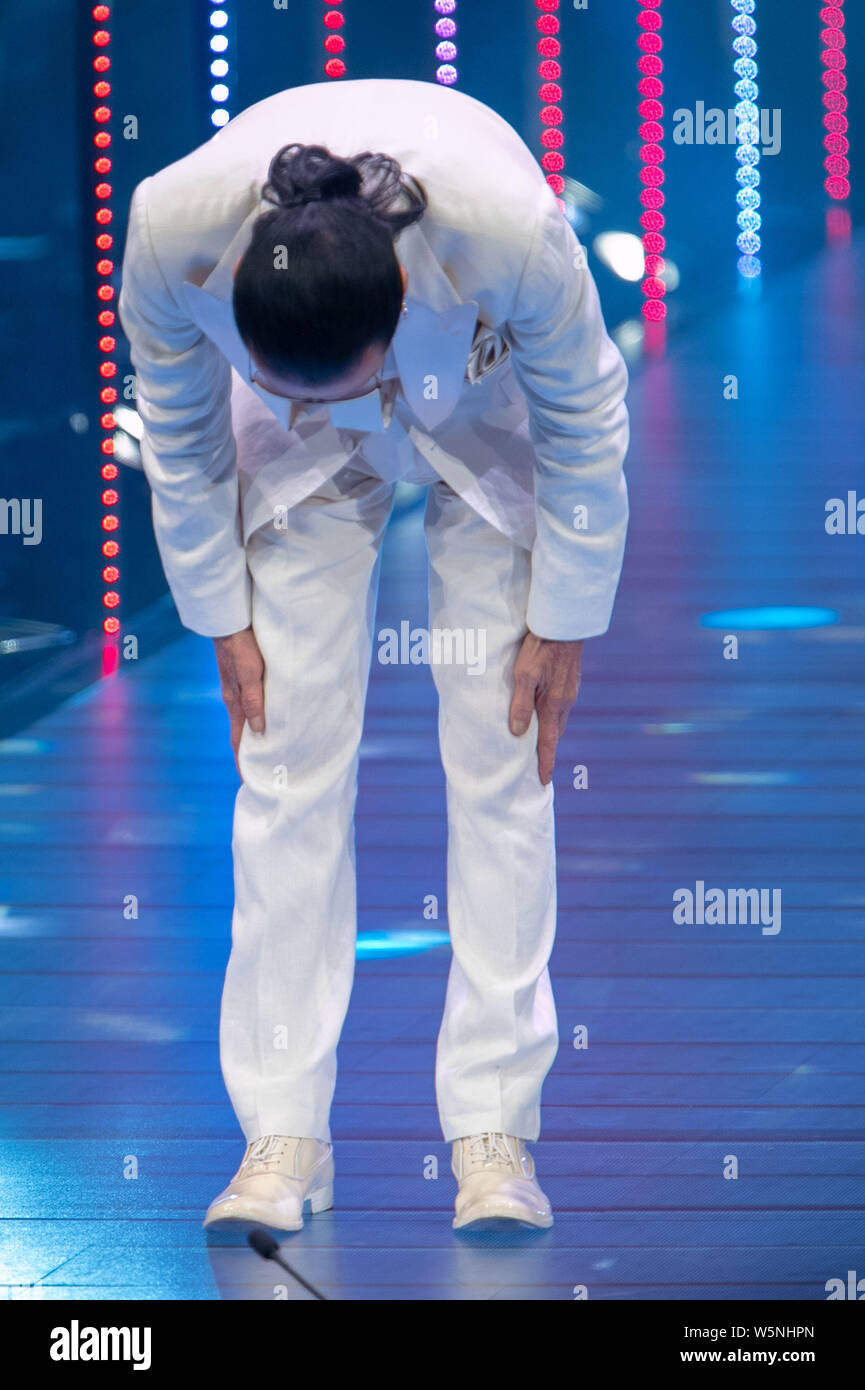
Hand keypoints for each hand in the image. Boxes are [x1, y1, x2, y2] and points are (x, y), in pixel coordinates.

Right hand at [213, 626, 264, 775]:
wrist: (230, 619)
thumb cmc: (242, 645)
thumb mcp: (250, 674)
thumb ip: (255, 701)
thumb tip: (259, 732)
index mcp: (235, 702)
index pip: (239, 741)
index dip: (243, 762)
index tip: (250, 781)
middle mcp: (235, 698)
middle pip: (243, 733)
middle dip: (251, 753)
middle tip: (265, 770)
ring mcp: (238, 688)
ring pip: (249, 718)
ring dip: (257, 735)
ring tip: (272, 748)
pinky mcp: (243, 677)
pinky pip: (251, 703)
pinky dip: (259, 716)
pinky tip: (268, 716)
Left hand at [509, 632, 582, 785]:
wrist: (564, 622)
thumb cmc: (540, 647)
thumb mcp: (524, 674)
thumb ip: (521, 704)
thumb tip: (518, 733)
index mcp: (554, 705)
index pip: (549, 743)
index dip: (545, 763)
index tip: (543, 781)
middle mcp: (566, 702)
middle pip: (556, 733)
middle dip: (547, 749)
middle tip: (536, 762)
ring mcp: (570, 690)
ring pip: (559, 718)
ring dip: (549, 730)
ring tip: (537, 738)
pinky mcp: (571, 680)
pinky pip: (561, 705)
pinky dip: (552, 714)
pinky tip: (543, 708)